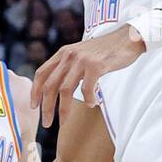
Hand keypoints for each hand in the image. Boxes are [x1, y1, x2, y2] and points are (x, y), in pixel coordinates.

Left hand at [31, 23, 145, 127]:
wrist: (128, 38)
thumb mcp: (80, 54)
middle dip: (46, 107)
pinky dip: (87, 99)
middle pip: (50, 86)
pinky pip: (87, 89)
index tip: (34, 106)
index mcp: (62, 53)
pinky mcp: (96, 66)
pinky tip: (91, 104)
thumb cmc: (105, 51)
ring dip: (63, 109)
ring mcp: (82, 60)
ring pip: (65, 90)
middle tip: (47, 123)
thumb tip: (56, 88)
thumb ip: (68, 67)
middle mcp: (69, 55)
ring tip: (64, 121)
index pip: (41, 73)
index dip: (35, 91)